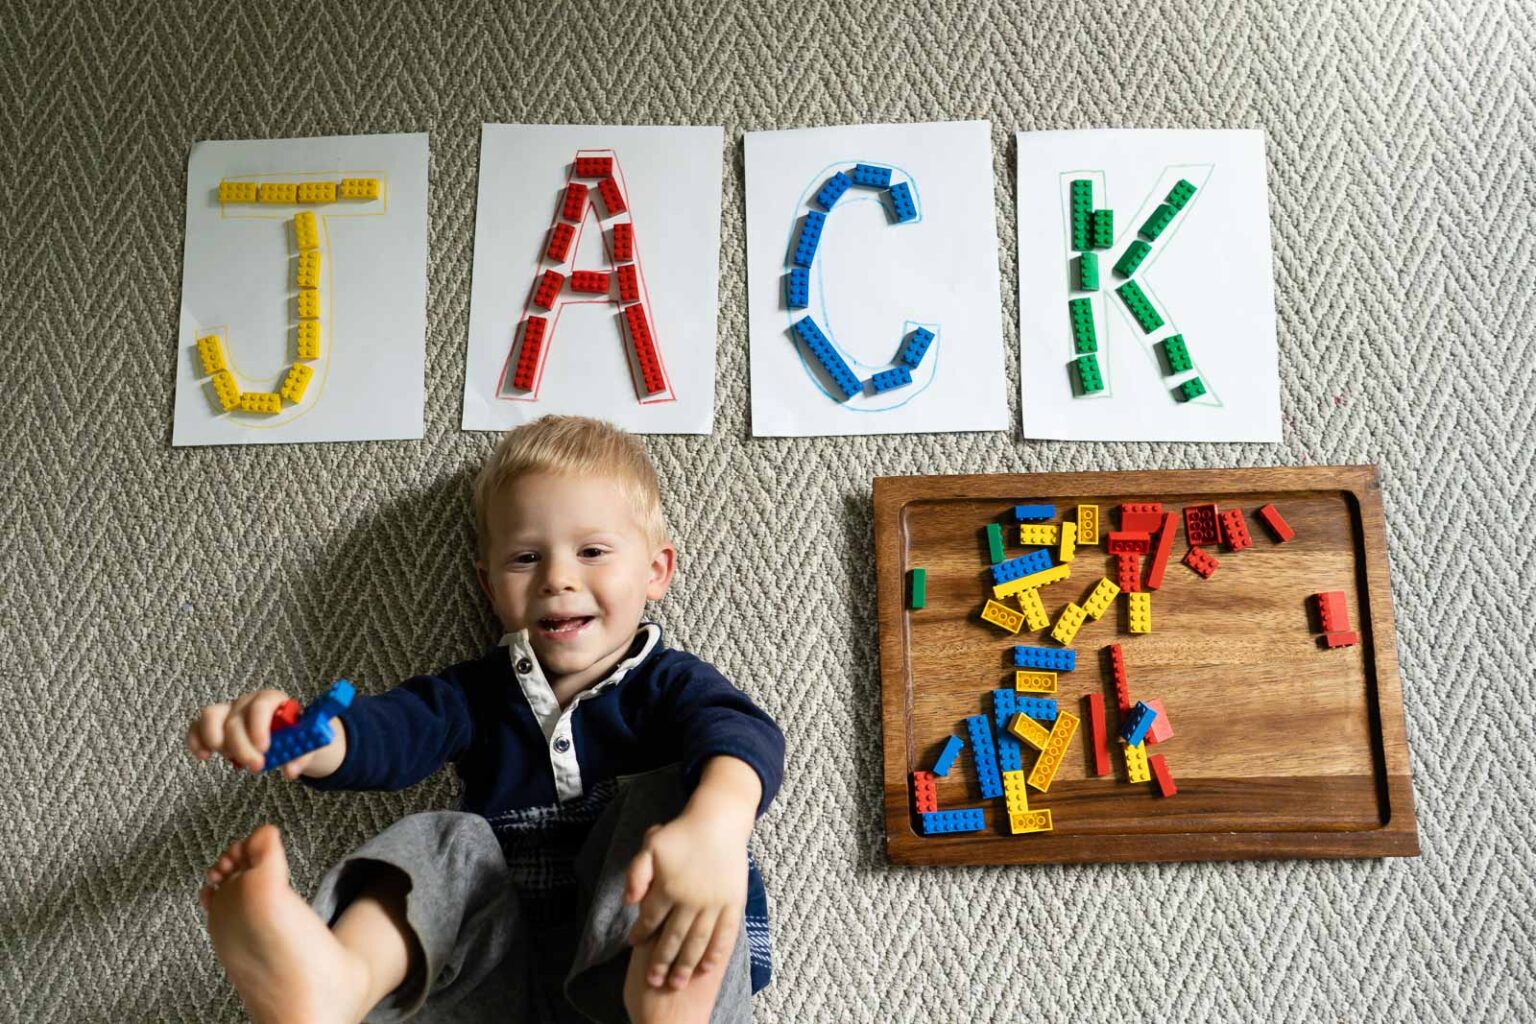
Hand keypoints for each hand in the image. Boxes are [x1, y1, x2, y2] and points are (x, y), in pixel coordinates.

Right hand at [185, 689, 335, 780]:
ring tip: (229, 757)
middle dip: (242, 747)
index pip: (261, 706)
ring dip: (214, 739)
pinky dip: (196, 741)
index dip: (259, 726)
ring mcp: (229, 711)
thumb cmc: (296, 735)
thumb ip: (301, 756)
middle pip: (236, 719)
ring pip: (210, 715)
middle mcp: (247, 702)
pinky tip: (204, 756)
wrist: (288, 735)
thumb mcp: (306, 743)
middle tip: (256, 767)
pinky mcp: (215, 724)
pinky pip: (197, 727)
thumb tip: (290, 771)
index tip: (264, 748)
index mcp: (272, 699)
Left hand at [623, 811, 748, 990]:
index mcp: (669, 887)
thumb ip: (636, 874)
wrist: (719, 821)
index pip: (650, 919)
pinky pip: (725, 934)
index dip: (640, 934)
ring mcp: (715, 903)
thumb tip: (630, 902)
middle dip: (662, 962)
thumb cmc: (682, 833)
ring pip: (698, 942)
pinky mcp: (733, 903)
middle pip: (673, 938)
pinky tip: (706, 967)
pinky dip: (715, 953)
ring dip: (686, 965)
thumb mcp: (650, 846)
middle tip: (653, 981)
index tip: (634, 946)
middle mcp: (691, 899)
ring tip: (676, 983)